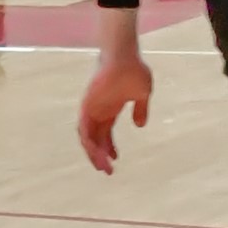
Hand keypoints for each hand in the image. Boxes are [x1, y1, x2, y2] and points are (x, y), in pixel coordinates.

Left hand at [77, 55, 152, 174]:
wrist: (123, 57)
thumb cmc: (133, 70)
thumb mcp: (143, 94)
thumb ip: (141, 110)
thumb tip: (140, 126)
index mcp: (110, 109)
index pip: (106, 133)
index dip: (109, 148)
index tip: (115, 160)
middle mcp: (98, 111)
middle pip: (96, 139)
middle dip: (100, 156)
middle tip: (108, 171)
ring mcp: (91, 109)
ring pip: (88, 137)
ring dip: (94, 153)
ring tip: (102, 167)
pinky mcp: (87, 106)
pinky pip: (84, 128)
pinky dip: (88, 142)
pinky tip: (96, 152)